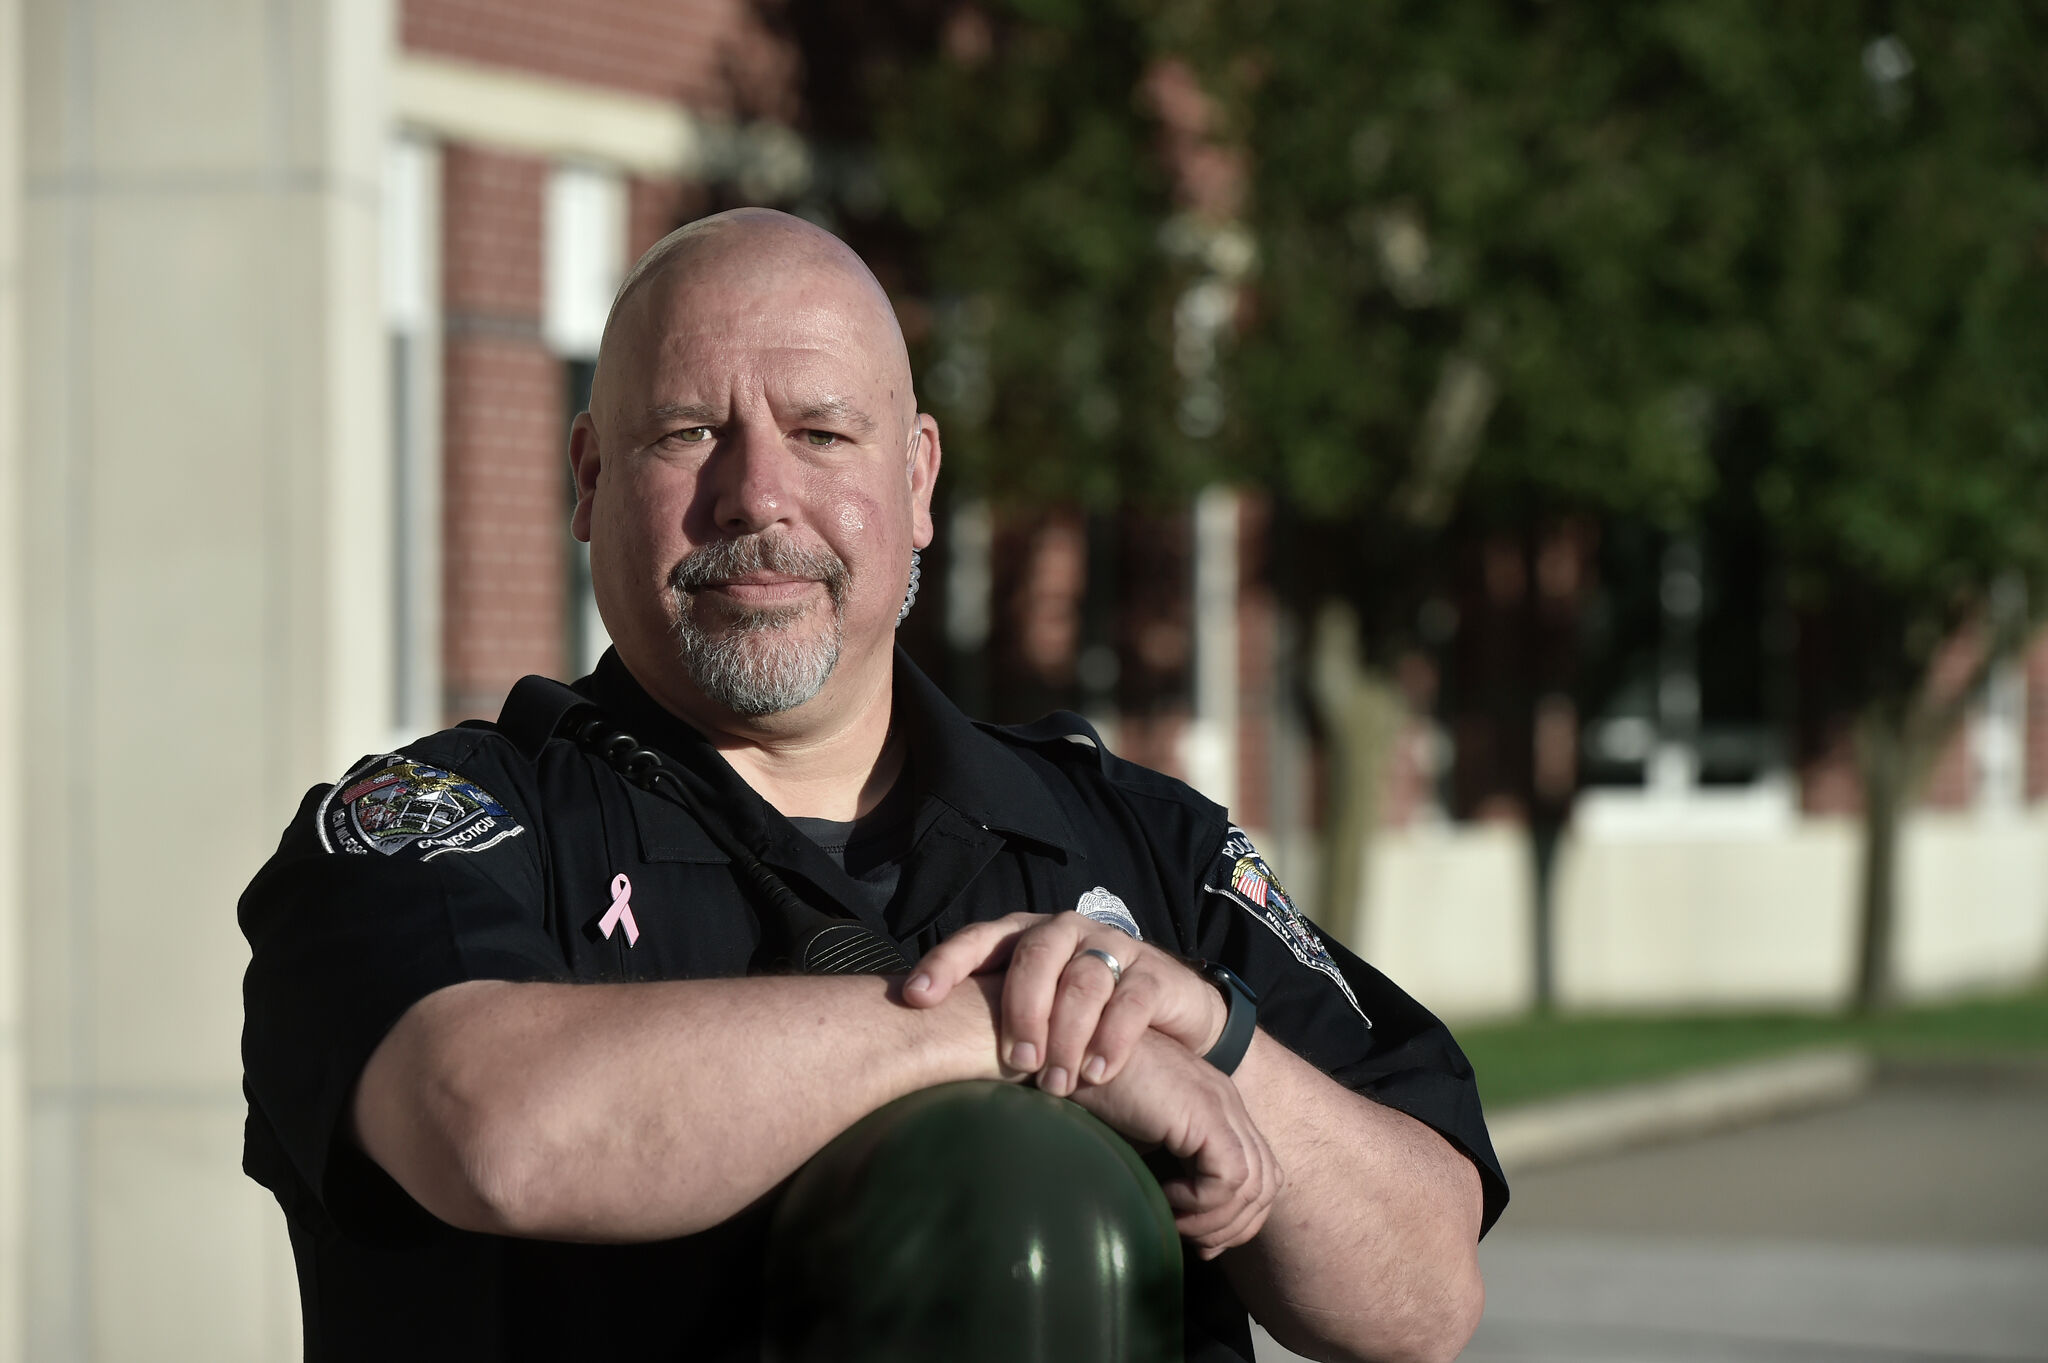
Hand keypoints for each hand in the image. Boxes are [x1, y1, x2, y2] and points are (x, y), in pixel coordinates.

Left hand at [904, 912, 1227, 1094]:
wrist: (1165, 1011)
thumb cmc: (1077, 1015)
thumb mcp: (1033, 1010)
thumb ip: (989, 1018)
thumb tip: (916, 1057)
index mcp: (1023, 936)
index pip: (978, 939)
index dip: (946, 964)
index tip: (916, 999)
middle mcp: (1064, 931)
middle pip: (1035, 955)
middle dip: (1022, 1009)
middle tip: (1016, 1062)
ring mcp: (1111, 946)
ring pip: (1084, 979)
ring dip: (1068, 1034)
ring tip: (1057, 1084)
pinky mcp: (1153, 971)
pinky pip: (1131, 999)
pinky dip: (1112, 1038)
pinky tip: (1097, 1072)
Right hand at [1068, 1030, 1281, 1258]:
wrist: (1072, 1050)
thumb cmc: (1092, 1090)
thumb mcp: (1138, 1137)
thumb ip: (1165, 1168)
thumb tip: (1178, 1218)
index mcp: (1216, 1108)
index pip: (1258, 1173)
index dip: (1235, 1216)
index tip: (1199, 1240)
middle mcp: (1227, 1104)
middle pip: (1266, 1183)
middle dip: (1234, 1226)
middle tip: (1194, 1243)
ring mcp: (1220, 1105)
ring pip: (1254, 1185)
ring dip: (1215, 1220)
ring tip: (1174, 1219)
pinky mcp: (1204, 1113)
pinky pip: (1230, 1178)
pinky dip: (1202, 1202)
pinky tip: (1165, 1195)